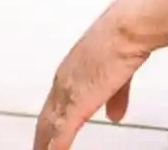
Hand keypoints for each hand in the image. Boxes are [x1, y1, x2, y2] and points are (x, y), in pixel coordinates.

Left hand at [33, 1, 150, 149]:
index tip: (46, 137)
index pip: (53, 105)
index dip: (49, 124)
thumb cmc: (123, 40)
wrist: (127, 29)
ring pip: (48, 127)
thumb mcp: (119, 74)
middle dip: (41, 139)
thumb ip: (116, 97)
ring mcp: (68, 92)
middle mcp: (63, 82)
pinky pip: (61, 132)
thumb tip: (115, 115)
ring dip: (44, 145)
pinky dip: (55, 147)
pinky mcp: (77, 102)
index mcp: (70, 73)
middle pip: (45, 119)